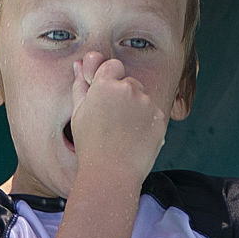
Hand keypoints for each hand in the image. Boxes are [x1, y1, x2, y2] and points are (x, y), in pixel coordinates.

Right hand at [69, 55, 167, 183]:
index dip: (110, 80)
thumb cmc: (90, 145)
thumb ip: (80, 86)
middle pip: (130, 83)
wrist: (111, 173)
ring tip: (124, 133)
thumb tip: (79, 65)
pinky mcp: (159, 117)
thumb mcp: (78, 113)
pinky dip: (147, 123)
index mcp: (105, 84)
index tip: (107, 97)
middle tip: (113, 121)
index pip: (113, 66)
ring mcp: (146, 103)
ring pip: (143, 98)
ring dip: (136, 109)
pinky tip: (136, 139)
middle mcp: (128, 88)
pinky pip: (154, 114)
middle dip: (124, 96)